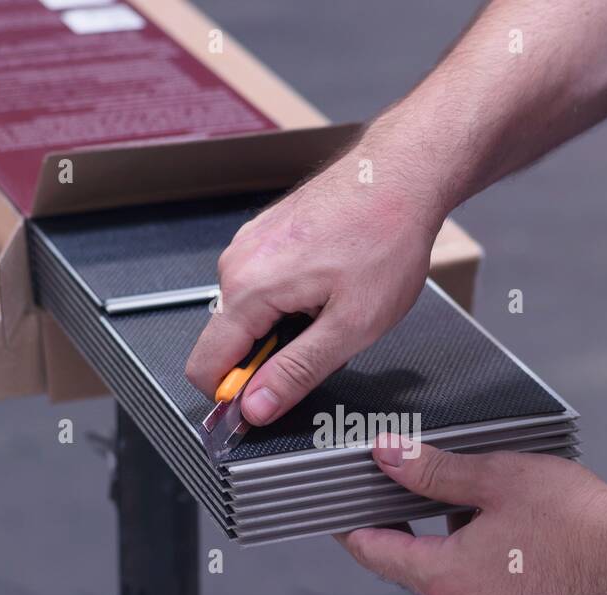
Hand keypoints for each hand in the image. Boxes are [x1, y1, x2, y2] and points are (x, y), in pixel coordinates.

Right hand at [185, 152, 441, 425]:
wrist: (401, 175)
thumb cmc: (385, 239)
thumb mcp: (351, 326)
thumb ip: (297, 372)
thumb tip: (256, 408)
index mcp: (249, 289)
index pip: (205, 366)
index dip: (233, 396)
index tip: (268, 402)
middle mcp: (237, 263)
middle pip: (228, 343)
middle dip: (270, 359)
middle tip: (326, 344)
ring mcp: (249, 245)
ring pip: (248, 316)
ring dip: (284, 330)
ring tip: (335, 309)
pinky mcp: (265, 236)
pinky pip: (262, 288)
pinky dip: (289, 302)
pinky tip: (330, 286)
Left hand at [336, 438, 606, 594]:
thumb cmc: (580, 520)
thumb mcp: (496, 478)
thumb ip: (434, 470)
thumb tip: (388, 456)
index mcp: (448, 577)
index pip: (378, 555)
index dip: (353, 529)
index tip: (338, 513)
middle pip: (415, 568)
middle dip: (407, 530)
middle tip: (405, 493)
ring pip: (458, 579)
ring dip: (454, 545)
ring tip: (480, 503)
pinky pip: (494, 591)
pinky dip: (490, 563)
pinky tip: (517, 533)